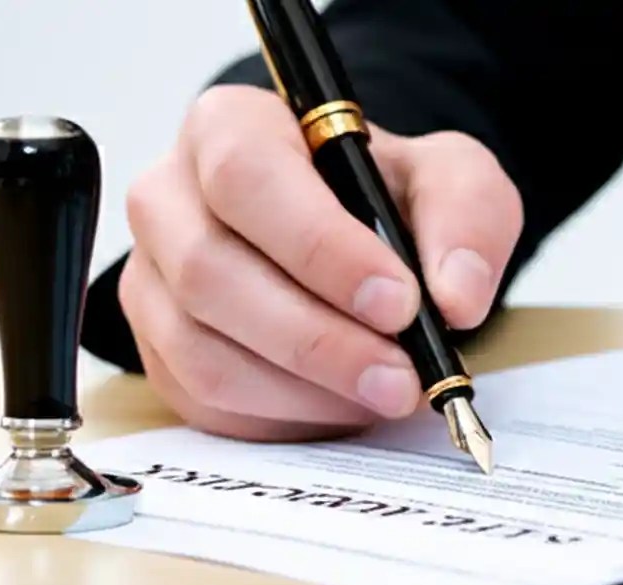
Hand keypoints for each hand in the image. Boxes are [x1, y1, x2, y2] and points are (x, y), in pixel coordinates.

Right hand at [119, 85, 522, 440]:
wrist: (363, 243)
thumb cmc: (391, 200)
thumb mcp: (453, 180)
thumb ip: (468, 218)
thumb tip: (457, 296)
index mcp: (230, 128)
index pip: (246, 177)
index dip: (319, 247)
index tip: (399, 301)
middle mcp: (169, 199)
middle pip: (210, 273)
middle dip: (317, 339)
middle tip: (402, 376)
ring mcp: (154, 281)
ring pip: (202, 351)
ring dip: (305, 389)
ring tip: (385, 393)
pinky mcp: (161, 352)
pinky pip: (206, 402)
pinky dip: (285, 417)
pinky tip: (345, 405)